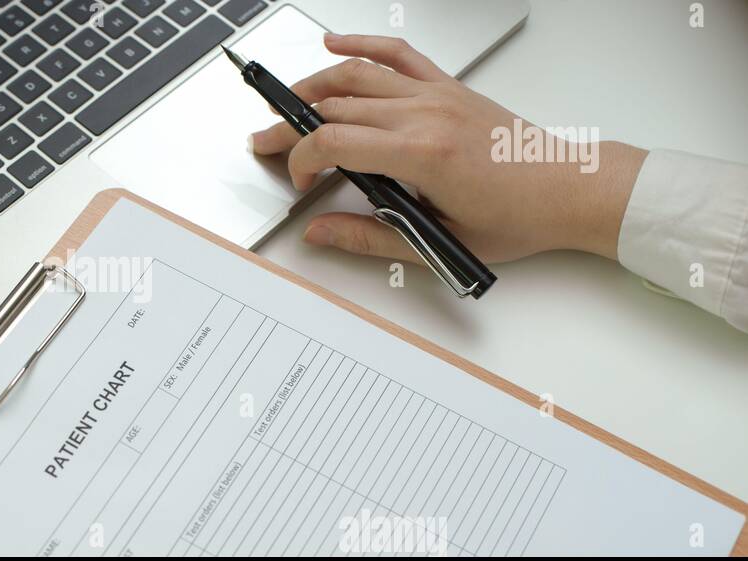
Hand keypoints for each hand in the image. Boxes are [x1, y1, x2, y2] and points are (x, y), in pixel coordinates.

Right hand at [250, 33, 647, 262]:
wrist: (567, 190)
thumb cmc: (517, 217)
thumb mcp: (437, 242)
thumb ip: (368, 237)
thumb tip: (321, 233)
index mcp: (421, 154)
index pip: (335, 142)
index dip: (303, 162)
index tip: (301, 184)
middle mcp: (425, 114)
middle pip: (335, 105)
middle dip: (291, 125)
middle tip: (266, 142)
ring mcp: (435, 94)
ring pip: (356, 75)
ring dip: (312, 86)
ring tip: (285, 105)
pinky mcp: (446, 87)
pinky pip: (396, 54)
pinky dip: (361, 45)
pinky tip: (335, 44)